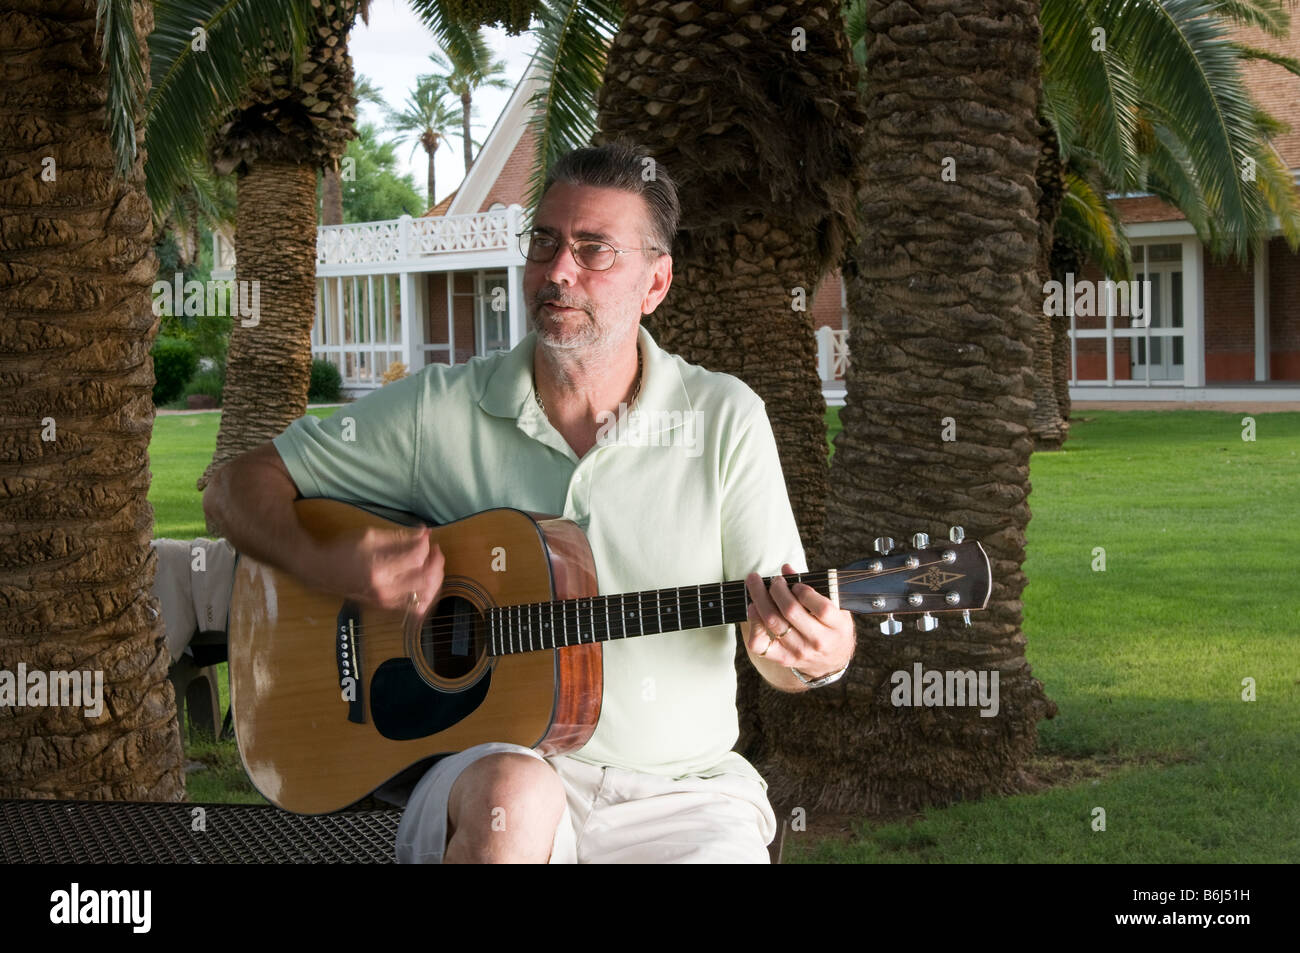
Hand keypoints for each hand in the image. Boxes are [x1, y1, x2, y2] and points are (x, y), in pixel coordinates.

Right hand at [304, 524, 444, 612]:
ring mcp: (386, 601)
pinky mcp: (387, 606)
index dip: (426, 544)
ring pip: (426, 595)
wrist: (322, 571)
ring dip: (435, 578)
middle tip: (434, 550)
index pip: (417, 557)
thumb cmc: (344, 549)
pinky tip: (424, 579)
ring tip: (431, 564)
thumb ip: (401, 536)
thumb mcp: (371, 536)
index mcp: (379, 568)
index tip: (425, 535)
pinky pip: (416, 606)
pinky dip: (426, 593)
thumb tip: (426, 533)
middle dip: (437, 561)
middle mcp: (384, 589)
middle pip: (427, 579)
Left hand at [744, 563, 854, 678]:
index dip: (804, 591)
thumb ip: (812, 587)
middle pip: (790, 611)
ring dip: (760, 598)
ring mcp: (799, 651)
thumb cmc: (832, 627)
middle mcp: (818, 641)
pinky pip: (760, 644)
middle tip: (774, 580)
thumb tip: (786, 568)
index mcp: (836, 626)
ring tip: (755, 584)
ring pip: (772, 622)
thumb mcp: (834, 607)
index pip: (821, 608)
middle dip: (777, 589)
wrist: (831, 662)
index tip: (796, 584)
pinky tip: (753, 609)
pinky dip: (753, 624)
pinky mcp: (783, 658)